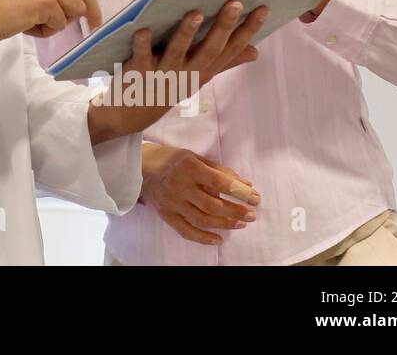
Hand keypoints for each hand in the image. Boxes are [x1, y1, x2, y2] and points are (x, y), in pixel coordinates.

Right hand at [0, 0, 100, 60]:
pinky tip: (27, 26)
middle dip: (89, 11)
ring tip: (36, 23)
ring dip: (60, 22)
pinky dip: (47, 30)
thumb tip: (74, 3)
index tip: (88, 8)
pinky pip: (62, 23)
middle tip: (89, 26)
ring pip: (78, 9)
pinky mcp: (45, 0)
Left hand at [89, 0, 267, 140]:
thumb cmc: (169, 85)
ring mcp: (163, 74)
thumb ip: (224, 62)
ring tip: (195, 13)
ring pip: (177, 52)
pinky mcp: (138, 73)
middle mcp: (188, 73)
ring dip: (187, 33)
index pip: (231, 48)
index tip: (264, 8)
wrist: (133, 114)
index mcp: (204, 70)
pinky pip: (141, 57)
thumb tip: (254, 51)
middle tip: (237, 3)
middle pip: (209, 49)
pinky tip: (143, 29)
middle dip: (223, 26)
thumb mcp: (199, 75)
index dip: (249, 30)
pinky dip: (142, 44)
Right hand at [140, 144, 260, 245]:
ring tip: (241, 223)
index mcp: (189, 167)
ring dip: (225, 224)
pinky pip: (186, 231)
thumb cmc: (173, 160)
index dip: (240, 192)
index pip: (219, 182)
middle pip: (213, 205)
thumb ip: (220, 171)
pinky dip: (204, 238)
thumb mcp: (196, 157)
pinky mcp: (166, 215)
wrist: (140, 168)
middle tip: (252, 214)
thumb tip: (246, 184)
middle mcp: (180, 186)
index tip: (255, 198)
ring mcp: (172, 203)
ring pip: (202, 220)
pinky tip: (220, 239)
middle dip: (236, 211)